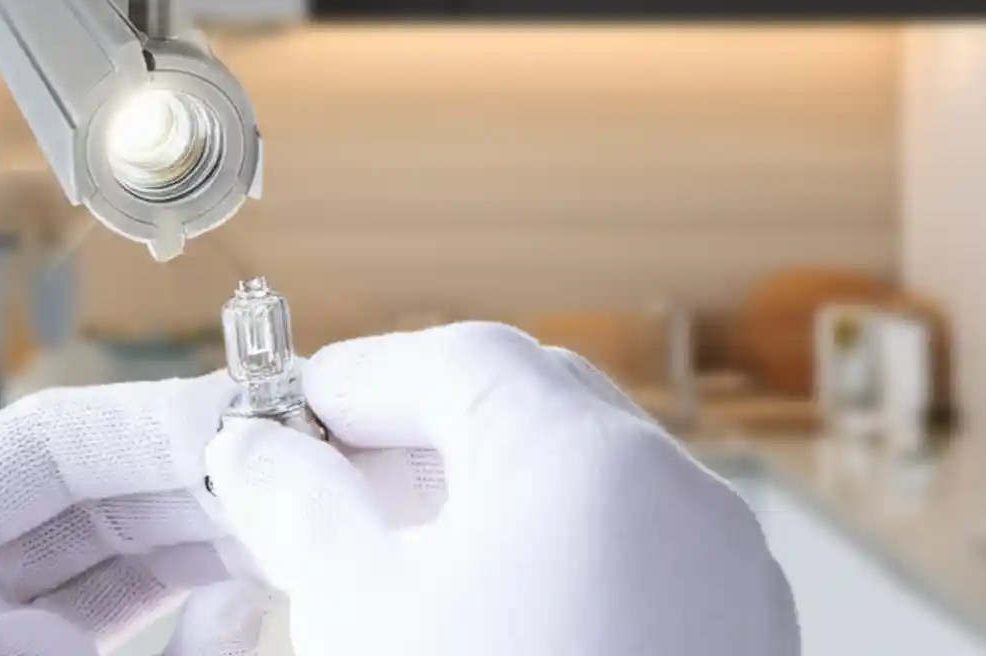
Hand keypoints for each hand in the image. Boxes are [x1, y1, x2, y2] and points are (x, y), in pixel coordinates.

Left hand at [0, 374, 268, 655]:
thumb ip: (179, 644)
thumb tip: (256, 583)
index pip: (52, 437)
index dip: (165, 422)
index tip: (253, 424)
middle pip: (94, 484)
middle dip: (204, 477)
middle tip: (294, 467)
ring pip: (111, 544)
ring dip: (207, 532)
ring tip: (292, 522)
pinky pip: (108, 602)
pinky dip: (181, 589)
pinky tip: (248, 579)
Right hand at [207, 323, 799, 655]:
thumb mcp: (359, 613)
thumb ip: (298, 505)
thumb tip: (254, 453)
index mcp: (591, 460)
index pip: (461, 357)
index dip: (359, 375)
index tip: (287, 413)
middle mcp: (679, 494)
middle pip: (528, 399)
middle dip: (417, 422)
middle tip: (328, 469)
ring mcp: (721, 567)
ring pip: (580, 472)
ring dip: (478, 482)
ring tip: (388, 537)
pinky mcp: (731, 632)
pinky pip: (626, 543)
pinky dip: (544, 541)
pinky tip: (479, 600)